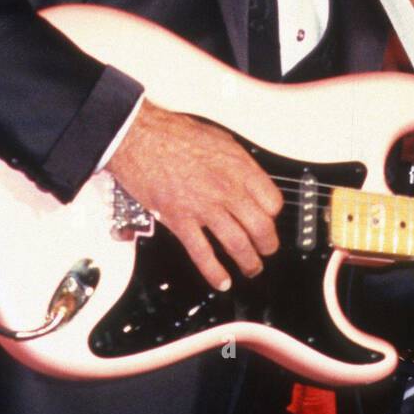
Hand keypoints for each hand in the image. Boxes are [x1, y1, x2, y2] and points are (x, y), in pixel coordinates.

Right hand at [106, 99, 282, 291]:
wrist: (140, 138)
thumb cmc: (175, 133)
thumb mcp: (220, 139)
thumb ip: (237, 163)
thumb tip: (248, 177)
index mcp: (239, 168)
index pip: (272, 201)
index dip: (273, 215)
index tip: (270, 219)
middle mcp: (226, 189)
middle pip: (260, 227)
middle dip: (268, 245)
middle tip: (267, 250)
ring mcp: (204, 207)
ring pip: (237, 244)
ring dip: (248, 262)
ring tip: (251, 268)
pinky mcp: (180, 220)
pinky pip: (202, 253)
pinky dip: (214, 272)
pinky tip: (222, 280)